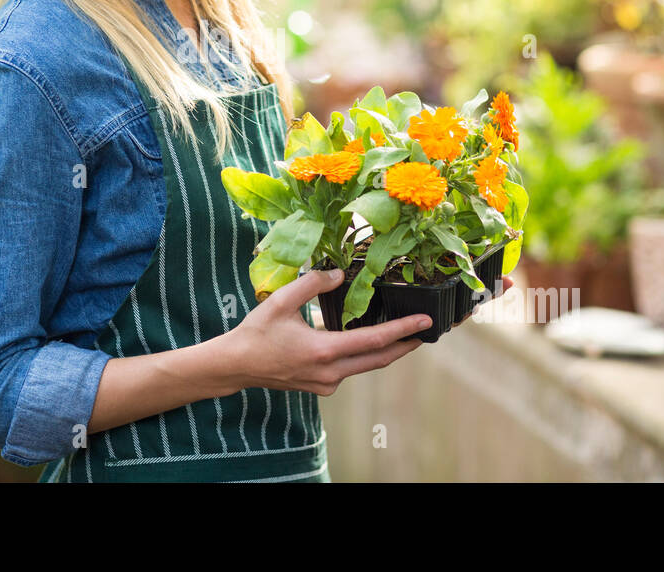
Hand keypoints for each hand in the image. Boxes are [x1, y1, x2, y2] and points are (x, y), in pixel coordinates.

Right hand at [220, 269, 430, 396]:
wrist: (237, 365)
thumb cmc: (257, 331)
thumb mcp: (281, 300)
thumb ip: (312, 284)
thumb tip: (339, 275)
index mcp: (325, 351)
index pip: (375, 340)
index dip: (403, 330)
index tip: (425, 323)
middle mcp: (331, 373)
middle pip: (379, 359)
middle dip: (405, 345)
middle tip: (426, 332)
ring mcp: (326, 384)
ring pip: (365, 366)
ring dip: (384, 350)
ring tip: (400, 334)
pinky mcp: (321, 387)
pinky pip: (349, 370)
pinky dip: (361, 356)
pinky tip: (362, 342)